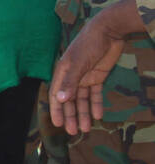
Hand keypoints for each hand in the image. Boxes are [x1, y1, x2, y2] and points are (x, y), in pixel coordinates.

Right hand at [49, 4, 128, 134]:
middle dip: (71, 116)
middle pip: (70, 100)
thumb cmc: (87, 45)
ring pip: (82, 99)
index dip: (57, 110)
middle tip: (74, 132)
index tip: (59, 124)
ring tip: (86, 128)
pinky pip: (95, 94)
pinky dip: (96, 104)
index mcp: (62, 73)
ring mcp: (84, 77)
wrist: (108, 31)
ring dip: (84, 113)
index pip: (56, 95)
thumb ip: (69, 82)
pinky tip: (98, 115)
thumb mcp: (77, 64)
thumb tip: (60, 99)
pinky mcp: (97, 76)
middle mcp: (71, 77)